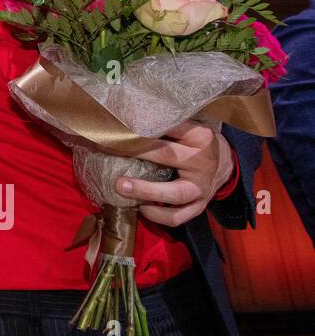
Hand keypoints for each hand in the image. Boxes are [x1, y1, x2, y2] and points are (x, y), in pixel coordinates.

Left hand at [116, 122, 234, 227]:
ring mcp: (202, 187)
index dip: (142, 127)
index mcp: (199, 137)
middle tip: (110, 151)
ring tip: (120, 187)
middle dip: (137, 154)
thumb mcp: (188, 128)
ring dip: (146, 191)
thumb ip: (165, 125)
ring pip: (175, 193)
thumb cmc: (195, 143)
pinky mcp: (200, 206)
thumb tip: (124, 119)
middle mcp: (203, 161)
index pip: (169, 128)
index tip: (117, 126)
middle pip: (167, 156)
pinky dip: (158, 215)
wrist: (226, 165)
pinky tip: (141, 208)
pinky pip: (179, 216)